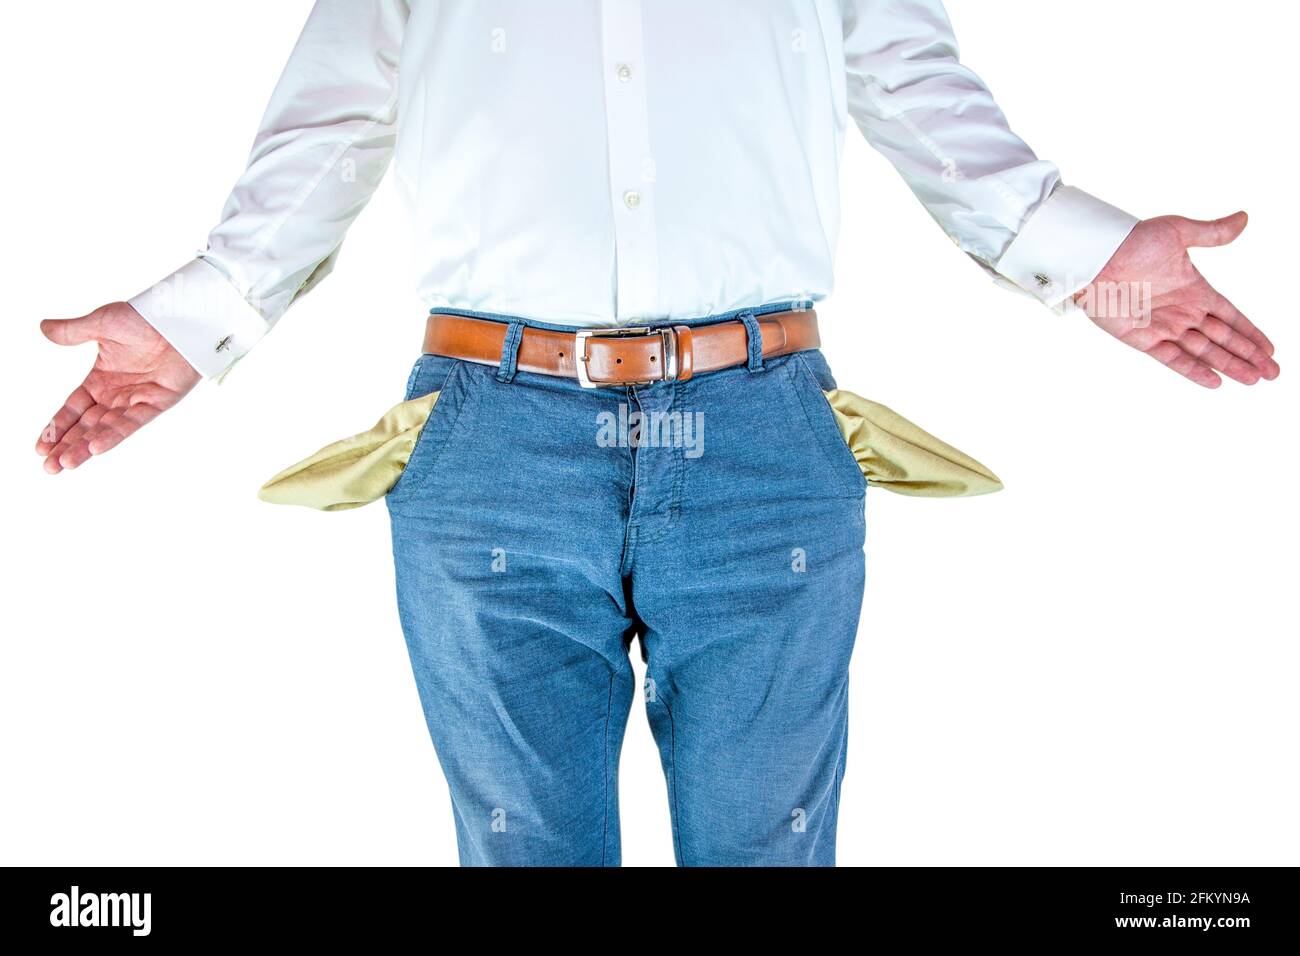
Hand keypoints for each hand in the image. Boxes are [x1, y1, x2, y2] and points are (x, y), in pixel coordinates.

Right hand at [35, 302, 200, 472]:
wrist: (179, 318)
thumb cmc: (145, 317)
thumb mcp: (101, 324)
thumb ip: (72, 331)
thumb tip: (43, 328)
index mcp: (101, 379)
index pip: (73, 409)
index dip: (57, 427)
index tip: (39, 447)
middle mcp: (117, 393)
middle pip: (87, 426)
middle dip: (67, 445)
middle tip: (48, 467)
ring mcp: (137, 399)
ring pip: (106, 428)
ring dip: (84, 446)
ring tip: (64, 463)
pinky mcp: (158, 401)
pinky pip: (132, 422)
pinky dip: (113, 435)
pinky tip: (94, 448)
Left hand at [1075, 213, 1278, 387]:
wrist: (1096, 257)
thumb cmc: (1132, 240)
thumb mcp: (1178, 232)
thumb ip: (1212, 232)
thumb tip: (1244, 218)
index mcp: (1195, 289)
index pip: (1231, 316)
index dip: (1251, 332)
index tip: (1271, 348)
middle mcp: (1183, 311)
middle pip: (1224, 338)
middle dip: (1248, 355)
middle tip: (1272, 373)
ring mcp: (1164, 326)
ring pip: (1204, 351)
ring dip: (1229, 365)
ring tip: (1254, 380)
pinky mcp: (1143, 339)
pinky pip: (1173, 359)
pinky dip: (1194, 370)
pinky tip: (1216, 382)